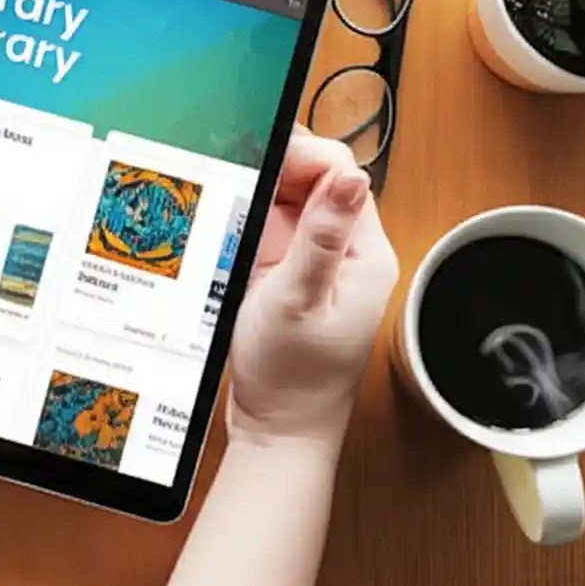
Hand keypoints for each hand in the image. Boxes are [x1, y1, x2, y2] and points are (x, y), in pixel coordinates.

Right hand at [227, 126, 398, 448]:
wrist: (278, 431)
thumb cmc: (293, 380)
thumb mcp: (300, 302)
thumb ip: (321, 237)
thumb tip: (351, 176)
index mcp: (363, 254)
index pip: (340, 173)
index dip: (301, 155)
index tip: (259, 155)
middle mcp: (343, 251)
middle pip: (313, 180)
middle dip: (273, 167)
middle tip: (232, 169)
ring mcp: (313, 261)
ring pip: (286, 201)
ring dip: (256, 192)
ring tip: (221, 190)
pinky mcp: (286, 274)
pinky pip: (267, 228)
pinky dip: (245, 219)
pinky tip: (222, 220)